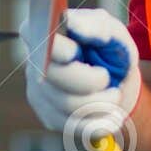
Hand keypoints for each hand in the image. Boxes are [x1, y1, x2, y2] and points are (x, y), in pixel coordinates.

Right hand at [22, 8, 141, 144]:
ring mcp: (38, 92)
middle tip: (107, 77)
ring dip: (100, 102)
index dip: (55, 49)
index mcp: (44, 32)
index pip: (39, 41)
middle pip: (52, 77)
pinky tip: (110, 112)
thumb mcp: (111, 31)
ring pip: (67, 105)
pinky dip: (99, 120)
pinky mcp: (49, 117)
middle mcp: (34, 62)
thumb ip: (95, 25)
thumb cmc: (110, 49)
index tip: (75, 52)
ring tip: (114, 94)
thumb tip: (74, 25)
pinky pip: (74, 125)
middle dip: (89, 80)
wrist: (116, 80)